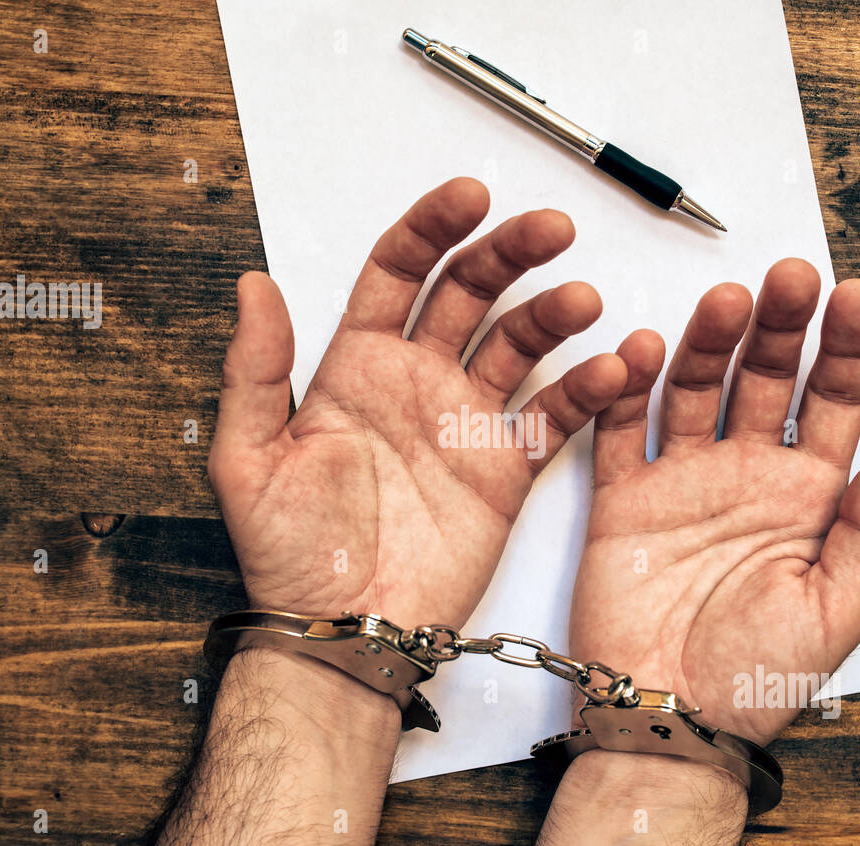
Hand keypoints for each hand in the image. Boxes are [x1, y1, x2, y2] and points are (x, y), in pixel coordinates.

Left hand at [210, 177, 626, 626]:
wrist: (347, 634)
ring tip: (582, 301)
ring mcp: (465, 422)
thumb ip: (256, 370)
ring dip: (553, 314)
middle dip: (509, 252)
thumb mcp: (248, 459)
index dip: (432, 229)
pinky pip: (553, 416)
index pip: (397, 273)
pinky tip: (611, 367)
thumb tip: (255, 283)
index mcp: (355, 367)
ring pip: (518, 343)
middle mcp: (416, 382)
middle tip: (550, 228)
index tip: (469, 197)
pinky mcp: (505, 470)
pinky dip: (586, 389)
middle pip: (469, 291)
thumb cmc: (289, 554)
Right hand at [572, 258, 859, 746]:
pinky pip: (622, 430)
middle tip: (788, 277)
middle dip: (779, 325)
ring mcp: (683, 482)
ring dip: (710, 343)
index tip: (855, 297)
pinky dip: (625, 388)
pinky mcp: (624, 499)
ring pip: (697, 390)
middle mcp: (747, 477)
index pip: (833, 404)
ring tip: (725, 303)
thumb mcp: (835, 607)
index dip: (845, 349)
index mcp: (807, 499)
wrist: (669, 718)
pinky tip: (645, 351)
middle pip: (766, 380)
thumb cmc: (758, 678)